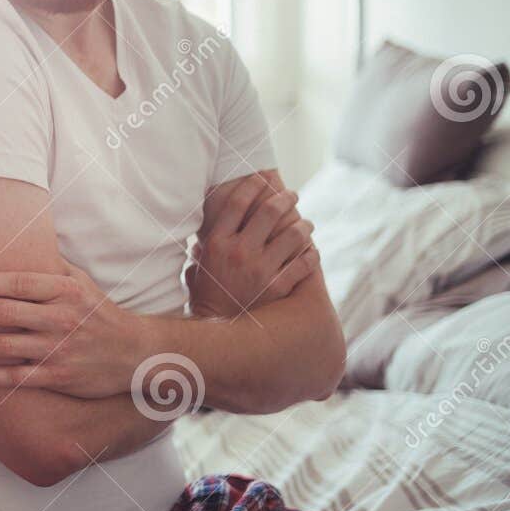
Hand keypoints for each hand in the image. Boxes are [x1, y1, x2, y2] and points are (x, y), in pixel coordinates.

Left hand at [0, 262, 143, 397]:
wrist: (134, 352)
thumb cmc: (100, 314)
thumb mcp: (81, 283)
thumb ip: (52, 268)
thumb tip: (22, 244)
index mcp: (65, 291)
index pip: (16, 284)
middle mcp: (61, 318)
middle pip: (4, 313)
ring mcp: (59, 348)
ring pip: (6, 346)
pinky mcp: (59, 376)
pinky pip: (18, 377)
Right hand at [187, 174, 316, 317]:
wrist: (218, 332)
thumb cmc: (206, 298)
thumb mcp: (197, 269)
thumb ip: (202, 250)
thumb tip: (202, 236)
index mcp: (217, 244)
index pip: (237, 204)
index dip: (252, 186)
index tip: (262, 178)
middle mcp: (239, 252)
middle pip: (269, 212)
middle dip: (285, 198)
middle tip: (292, 196)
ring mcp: (261, 270)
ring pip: (294, 235)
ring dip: (304, 226)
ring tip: (306, 224)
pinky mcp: (278, 287)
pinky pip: (304, 263)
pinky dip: (311, 255)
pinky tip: (312, 251)